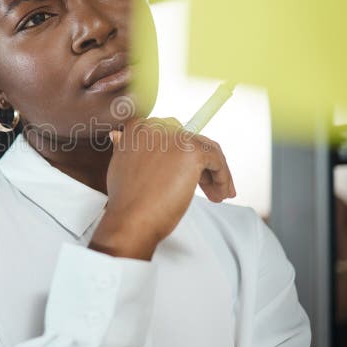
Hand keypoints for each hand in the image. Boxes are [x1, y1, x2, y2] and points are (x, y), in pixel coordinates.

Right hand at [88, 117, 235, 260]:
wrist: (130, 220)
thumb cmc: (127, 202)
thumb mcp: (123, 166)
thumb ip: (133, 151)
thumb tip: (134, 142)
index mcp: (137, 127)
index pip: (172, 136)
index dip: (182, 156)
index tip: (189, 172)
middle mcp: (155, 126)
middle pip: (190, 140)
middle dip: (201, 165)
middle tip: (207, 187)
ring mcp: (174, 138)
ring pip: (207, 149)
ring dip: (215, 172)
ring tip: (217, 194)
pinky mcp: (192, 151)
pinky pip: (216, 159)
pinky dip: (223, 177)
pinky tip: (221, 193)